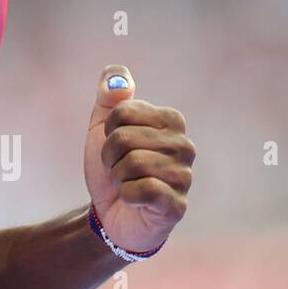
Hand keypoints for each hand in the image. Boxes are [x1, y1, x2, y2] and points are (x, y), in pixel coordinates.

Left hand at [83, 65, 195, 253]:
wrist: (110, 211)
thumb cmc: (113, 165)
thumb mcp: (102, 126)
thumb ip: (109, 96)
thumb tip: (118, 77)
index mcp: (171, 121)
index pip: (122, 111)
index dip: (107, 130)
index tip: (115, 144)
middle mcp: (185, 146)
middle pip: (124, 138)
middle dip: (109, 156)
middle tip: (118, 167)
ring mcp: (184, 176)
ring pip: (132, 163)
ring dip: (117, 176)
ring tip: (126, 182)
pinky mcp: (177, 205)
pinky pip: (141, 189)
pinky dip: (126, 195)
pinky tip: (135, 199)